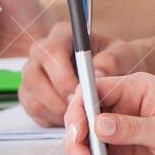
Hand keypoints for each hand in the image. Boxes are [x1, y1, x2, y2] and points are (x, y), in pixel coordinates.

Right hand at [20, 26, 149, 126]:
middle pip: (32, 76)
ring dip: (54, 111)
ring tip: (78, 116)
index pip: (50, 51)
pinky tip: (72, 119)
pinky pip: (33, 111)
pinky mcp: (31, 95)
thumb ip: (111, 62)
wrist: (117, 73)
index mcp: (62, 35)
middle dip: (55, 97)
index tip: (79, 92)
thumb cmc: (118, 60)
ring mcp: (33, 75)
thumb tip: (95, 76)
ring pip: (31, 97)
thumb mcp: (123, 55)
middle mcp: (41, 53)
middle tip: (77, 110)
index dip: (62, 75)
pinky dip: (52, 119)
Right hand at [62, 72, 154, 154]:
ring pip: (88, 148)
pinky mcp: (126, 154)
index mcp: (135, 89)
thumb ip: (132, 127)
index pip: (92, 93)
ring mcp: (123, 132)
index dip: (78, 113)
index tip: (78, 135)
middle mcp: (124, 108)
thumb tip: (98, 123)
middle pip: (83, 124)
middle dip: (79, 149)